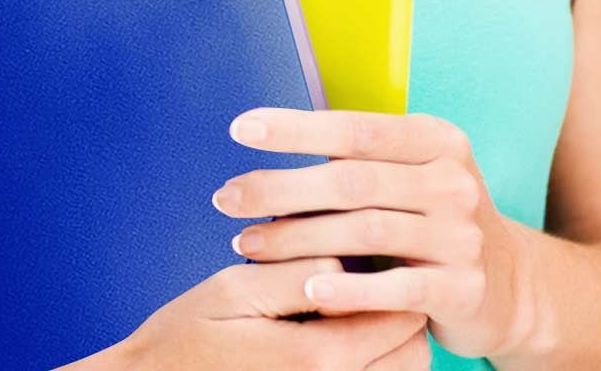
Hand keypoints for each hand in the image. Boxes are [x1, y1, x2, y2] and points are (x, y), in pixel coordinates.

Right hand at [116, 256, 429, 369]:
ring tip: (359, 301)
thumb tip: (346, 256)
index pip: (398, 313)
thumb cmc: (188, 339)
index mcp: (316, 358)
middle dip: (403, 307)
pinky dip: (373, 360)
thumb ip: (295, 273)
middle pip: (412, 353)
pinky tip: (340, 329)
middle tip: (375, 270)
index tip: (385, 242)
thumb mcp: (233, 292)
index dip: (398, 273)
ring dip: (392, 338)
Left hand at [211, 108, 535, 360]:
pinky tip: (309, 291)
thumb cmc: (435, 222)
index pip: (354, 127)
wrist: (511, 287)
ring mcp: (462, 234)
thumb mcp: (409, 176)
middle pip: (351, 179)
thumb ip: (357, 160)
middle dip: (280, 187)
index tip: (241, 128)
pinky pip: (397, 287)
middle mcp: (452, 179)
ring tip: (247, 244)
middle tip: (227, 196)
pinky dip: (350, 289)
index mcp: (435, 139)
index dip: (295, 128)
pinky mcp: (464, 286)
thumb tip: (271, 141)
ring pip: (365, 230)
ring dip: (298, 239)